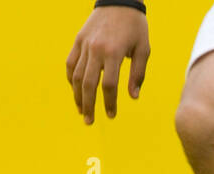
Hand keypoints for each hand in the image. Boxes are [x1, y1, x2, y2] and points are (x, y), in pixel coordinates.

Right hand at [66, 7, 150, 123]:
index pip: (109, 86)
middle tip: (89, 121)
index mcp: (113, 53)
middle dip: (89, 105)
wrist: (118, 0)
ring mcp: (84, 45)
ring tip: (81, 110)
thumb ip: (138, 74)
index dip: (109, 103)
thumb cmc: (135, 26)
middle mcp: (96, 50)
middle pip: (88, 84)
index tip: (111, 115)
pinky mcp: (78, 40)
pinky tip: (75, 90)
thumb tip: (133, 97)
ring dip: (77, 96)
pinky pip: (70, 63)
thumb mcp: (143, 49)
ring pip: (76, 76)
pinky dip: (71, 78)